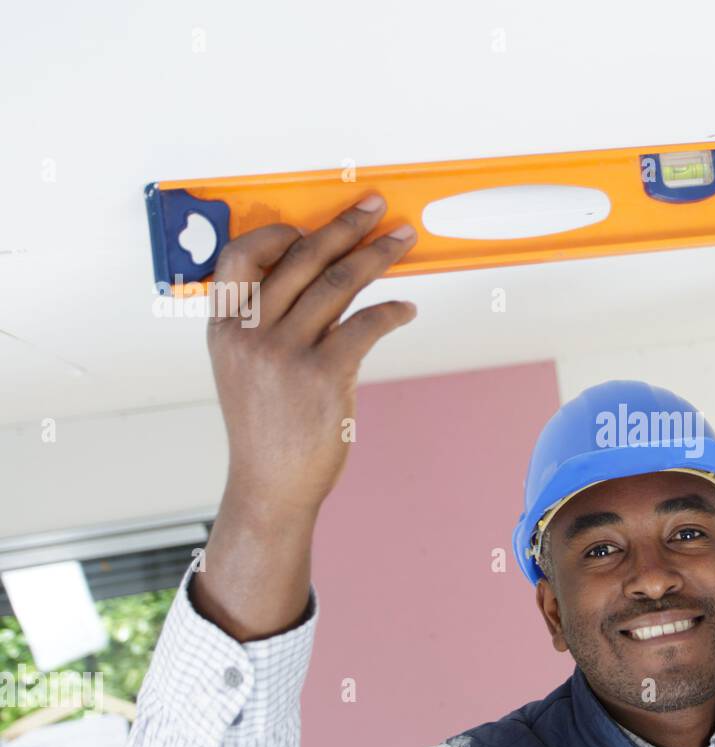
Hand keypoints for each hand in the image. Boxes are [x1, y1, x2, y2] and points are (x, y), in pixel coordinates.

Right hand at [208, 194, 417, 515]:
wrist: (271, 484)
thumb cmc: (266, 425)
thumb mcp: (245, 368)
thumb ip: (270, 322)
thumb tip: (321, 277)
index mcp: (224, 327)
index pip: (241, 255)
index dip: (281, 232)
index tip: (316, 223)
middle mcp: (250, 334)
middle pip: (302, 259)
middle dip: (345, 227)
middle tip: (376, 209)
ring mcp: (285, 353)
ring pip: (339, 283)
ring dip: (377, 256)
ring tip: (403, 241)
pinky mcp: (324, 375)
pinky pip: (366, 323)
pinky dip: (392, 311)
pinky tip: (405, 310)